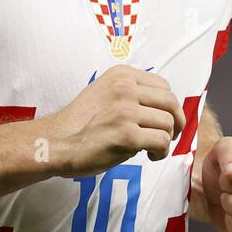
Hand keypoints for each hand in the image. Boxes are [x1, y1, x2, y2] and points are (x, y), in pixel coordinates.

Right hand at [48, 65, 185, 176]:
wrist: (55, 142)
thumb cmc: (80, 123)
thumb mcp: (105, 93)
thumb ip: (132, 93)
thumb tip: (165, 107)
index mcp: (122, 75)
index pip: (164, 86)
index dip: (169, 106)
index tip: (164, 119)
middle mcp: (125, 88)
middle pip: (171, 103)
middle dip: (177, 122)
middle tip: (170, 136)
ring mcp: (125, 110)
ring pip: (168, 123)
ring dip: (166, 140)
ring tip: (151, 148)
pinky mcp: (126, 134)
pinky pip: (162, 141)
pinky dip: (161, 152)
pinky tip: (149, 155)